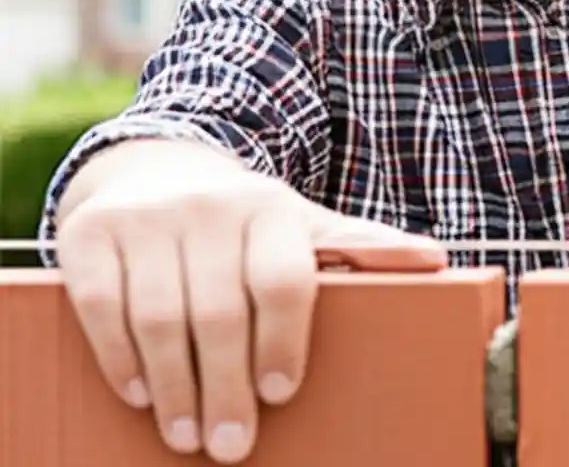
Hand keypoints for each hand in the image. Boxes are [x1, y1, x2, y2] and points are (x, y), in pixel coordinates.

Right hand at [54, 148, 446, 464]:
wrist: (155, 170)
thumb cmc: (246, 222)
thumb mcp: (306, 227)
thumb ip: (364, 248)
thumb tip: (436, 261)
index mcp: (272, 209)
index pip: (282, 281)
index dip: (283, 342)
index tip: (280, 395)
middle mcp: (210, 207)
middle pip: (219, 312)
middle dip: (225, 388)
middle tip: (230, 446)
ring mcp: (147, 218)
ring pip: (160, 317)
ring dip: (174, 388)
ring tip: (188, 437)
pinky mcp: (90, 234)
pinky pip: (102, 306)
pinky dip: (120, 358)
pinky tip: (141, 396)